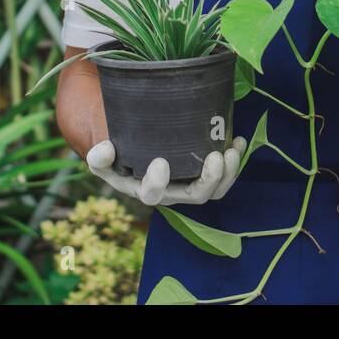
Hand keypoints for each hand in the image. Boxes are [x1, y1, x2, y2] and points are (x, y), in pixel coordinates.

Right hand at [85, 138, 246, 206]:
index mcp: (145, 189)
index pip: (152, 195)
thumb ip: (99, 157)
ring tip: (231, 150)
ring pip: (215, 190)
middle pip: (195, 197)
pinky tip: (238, 141)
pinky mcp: (204, 174)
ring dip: (229, 173)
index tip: (160, 162)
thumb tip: (105, 150)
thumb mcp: (103, 157)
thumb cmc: (119, 156)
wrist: (134, 153)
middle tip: (215, 157)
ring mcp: (190, 185)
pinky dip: (234, 161)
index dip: (157, 183)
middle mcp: (171, 193)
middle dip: (209, 180)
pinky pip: (224, 176)